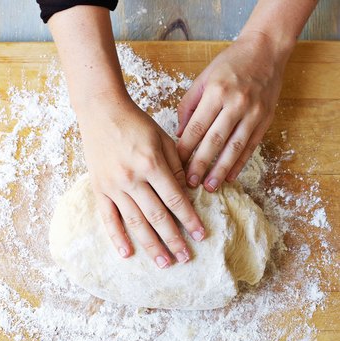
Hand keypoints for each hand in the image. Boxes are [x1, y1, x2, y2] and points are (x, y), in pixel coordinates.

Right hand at [78, 94, 204, 268]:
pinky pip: (108, 218)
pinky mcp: (99, 189)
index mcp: (151, 163)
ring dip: (151, 245)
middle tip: (185, 258)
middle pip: (157, 216)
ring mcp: (113, 186)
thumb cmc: (136, 123)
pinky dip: (117, 237)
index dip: (189, 219)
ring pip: (135, 222)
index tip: (200, 235)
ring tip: (164, 262)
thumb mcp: (163, 139)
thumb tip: (188, 192)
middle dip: (173, 239)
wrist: (101, 110)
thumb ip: (175, 166)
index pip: (174, 199)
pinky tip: (128, 254)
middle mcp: (132, 178)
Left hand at [176, 31, 286, 190]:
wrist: (266, 51)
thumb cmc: (230, 64)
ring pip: (234, 148)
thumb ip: (189, 106)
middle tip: (190, 183)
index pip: (196, 127)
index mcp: (216, 92)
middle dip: (200, 165)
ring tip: (209, 186)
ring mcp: (253, 113)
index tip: (176, 165)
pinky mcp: (265, 120)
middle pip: (214, 141)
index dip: (185, 149)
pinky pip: (250, 147)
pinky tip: (230, 177)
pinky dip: (239, 164)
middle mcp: (235, 103)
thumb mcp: (204, 78)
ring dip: (220, 170)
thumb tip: (179, 135)